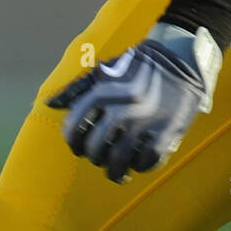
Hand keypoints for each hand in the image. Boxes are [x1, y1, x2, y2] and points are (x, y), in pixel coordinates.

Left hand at [46, 23, 221, 183]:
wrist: (181, 59)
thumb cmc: (137, 66)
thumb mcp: (106, 70)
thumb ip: (77, 89)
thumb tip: (50, 105)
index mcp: (104, 91)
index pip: (75, 126)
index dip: (73, 141)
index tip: (79, 147)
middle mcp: (121, 107)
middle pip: (96, 148)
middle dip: (95, 157)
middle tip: (101, 157)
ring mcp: (144, 121)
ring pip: (119, 161)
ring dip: (115, 170)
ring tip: (116, 170)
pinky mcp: (166, 131)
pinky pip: (146, 161)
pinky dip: (140, 166)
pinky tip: (139, 161)